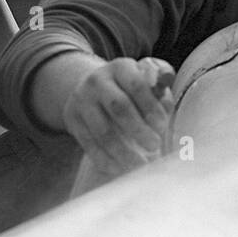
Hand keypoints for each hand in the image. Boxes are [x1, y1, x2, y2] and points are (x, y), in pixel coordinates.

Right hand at [62, 57, 175, 176]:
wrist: (89, 88)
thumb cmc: (128, 87)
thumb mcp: (144, 77)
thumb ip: (159, 82)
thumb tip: (165, 90)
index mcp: (120, 67)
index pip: (137, 84)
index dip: (151, 107)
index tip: (162, 127)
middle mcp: (97, 81)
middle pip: (119, 106)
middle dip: (138, 129)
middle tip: (155, 146)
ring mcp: (82, 101)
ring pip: (102, 131)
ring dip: (123, 151)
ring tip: (140, 164)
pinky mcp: (72, 120)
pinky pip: (89, 144)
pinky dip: (105, 160)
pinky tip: (120, 169)